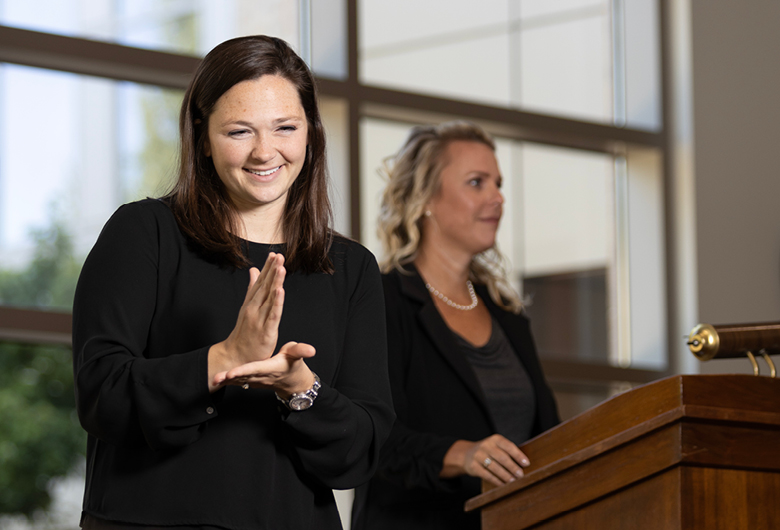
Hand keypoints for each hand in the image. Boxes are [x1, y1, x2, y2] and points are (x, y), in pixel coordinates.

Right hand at [207, 253, 286, 390]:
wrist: (234, 356)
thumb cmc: (244, 333)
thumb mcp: (248, 307)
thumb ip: (252, 288)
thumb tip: (255, 270)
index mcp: (251, 302)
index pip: (260, 282)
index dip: (267, 268)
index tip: (274, 254)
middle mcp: (253, 308)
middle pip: (264, 286)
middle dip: (272, 271)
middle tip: (278, 256)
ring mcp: (258, 319)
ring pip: (269, 298)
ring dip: (275, 282)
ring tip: (280, 268)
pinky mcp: (265, 331)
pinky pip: (272, 315)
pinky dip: (276, 303)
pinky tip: (280, 292)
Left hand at [214, 341, 316, 395]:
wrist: (292, 382)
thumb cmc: (293, 365)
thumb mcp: (297, 355)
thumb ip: (302, 351)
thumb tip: (311, 350)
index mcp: (271, 367)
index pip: (256, 368)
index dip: (244, 370)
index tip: (232, 372)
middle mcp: (262, 376)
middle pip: (243, 376)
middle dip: (230, 378)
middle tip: (216, 378)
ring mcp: (256, 380)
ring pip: (239, 381)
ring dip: (226, 381)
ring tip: (213, 379)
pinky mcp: (251, 380)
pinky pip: (239, 381)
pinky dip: (229, 380)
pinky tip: (218, 379)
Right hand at [440, 434, 529, 486]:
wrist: (466, 454)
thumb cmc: (488, 451)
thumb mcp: (496, 446)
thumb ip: (508, 452)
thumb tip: (524, 465)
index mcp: (495, 439)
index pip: (508, 446)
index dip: (518, 455)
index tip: (527, 464)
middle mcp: (486, 445)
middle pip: (502, 457)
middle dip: (513, 468)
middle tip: (521, 475)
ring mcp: (478, 455)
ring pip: (495, 467)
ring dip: (506, 476)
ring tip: (514, 482)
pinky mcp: (473, 466)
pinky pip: (487, 475)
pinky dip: (497, 481)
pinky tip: (503, 485)